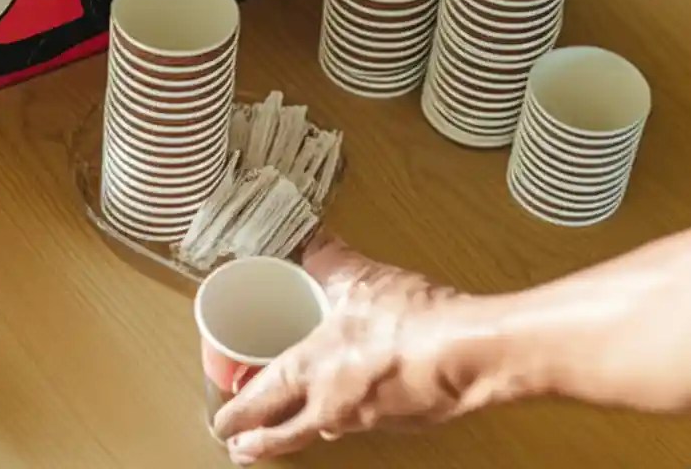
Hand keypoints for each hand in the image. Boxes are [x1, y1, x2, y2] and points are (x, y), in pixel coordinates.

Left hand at [213, 236, 500, 464]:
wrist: (468, 354)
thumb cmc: (408, 324)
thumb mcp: (358, 279)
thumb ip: (329, 261)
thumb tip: (313, 242)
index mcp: (308, 372)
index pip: (258, 403)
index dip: (236, 417)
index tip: (222, 424)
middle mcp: (332, 405)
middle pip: (284, 436)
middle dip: (258, 444)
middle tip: (241, 449)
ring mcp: (368, 419)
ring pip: (327, 429)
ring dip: (307, 429)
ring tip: (299, 425)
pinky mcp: (401, 421)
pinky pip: (367, 421)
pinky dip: (355, 414)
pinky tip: (360, 403)